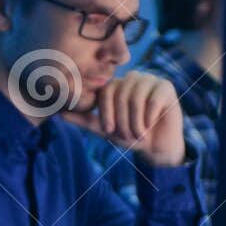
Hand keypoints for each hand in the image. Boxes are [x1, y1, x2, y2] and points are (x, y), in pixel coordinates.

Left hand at [61, 71, 185, 167]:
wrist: (156, 146)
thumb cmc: (130, 136)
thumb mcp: (105, 129)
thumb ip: (84, 120)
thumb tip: (60, 114)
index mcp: (117, 85)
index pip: (106, 92)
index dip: (106, 112)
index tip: (109, 131)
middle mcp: (133, 78)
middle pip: (121, 94)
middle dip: (122, 120)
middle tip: (128, 136)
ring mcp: (150, 80)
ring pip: (136, 97)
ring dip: (135, 121)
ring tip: (139, 134)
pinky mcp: (165, 87)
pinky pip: (153, 99)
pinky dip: (149, 117)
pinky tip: (150, 125)